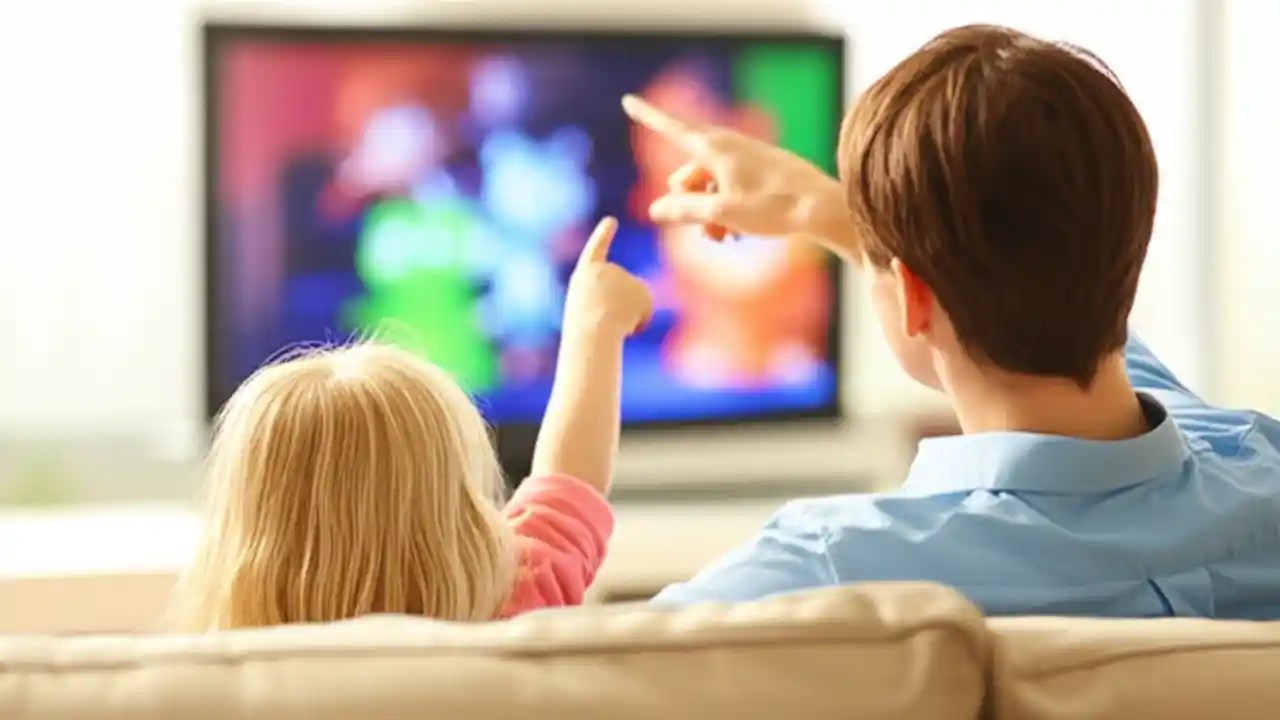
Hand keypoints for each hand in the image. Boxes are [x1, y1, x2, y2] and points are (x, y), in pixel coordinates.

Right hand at [564, 217, 653, 339]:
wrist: (594, 331)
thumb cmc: (586, 330)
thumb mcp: (588, 315)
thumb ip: (609, 305)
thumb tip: (633, 311)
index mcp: (586, 272)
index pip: (596, 248)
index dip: (603, 234)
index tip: (611, 220)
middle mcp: (608, 268)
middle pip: (618, 290)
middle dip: (615, 308)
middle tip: (601, 319)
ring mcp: (626, 277)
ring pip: (632, 302)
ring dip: (626, 317)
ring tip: (613, 323)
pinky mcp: (644, 291)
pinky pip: (645, 311)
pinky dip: (640, 322)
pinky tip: (630, 327)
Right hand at [621, 94, 855, 254]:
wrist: (822, 207)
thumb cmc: (773, 208)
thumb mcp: (722, 213)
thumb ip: (685, 210)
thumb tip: (654, 209)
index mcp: (716, 148)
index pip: (672, 128)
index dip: (648, 116)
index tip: (627, 100)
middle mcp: (731, 145)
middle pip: (690, 165)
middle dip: (685, 196)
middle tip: (693, 224)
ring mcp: (748, 155)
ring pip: (711, 179)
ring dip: (705, 207)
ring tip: (718, 237)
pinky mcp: (763, 168)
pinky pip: (730, 183)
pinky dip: (724, 204)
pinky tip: (734, 232)